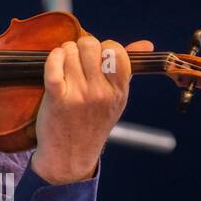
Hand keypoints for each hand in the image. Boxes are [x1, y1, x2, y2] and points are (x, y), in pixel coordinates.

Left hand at [31, 35, 152, 183]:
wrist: (71, 156)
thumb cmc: (93, 123)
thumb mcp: (116, 99)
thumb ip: (127, 69)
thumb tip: (146, 44)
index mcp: (118, 91)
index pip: (117, 51)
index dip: (105, 46)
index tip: (98, 56)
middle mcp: (100, 93)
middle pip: (91, 46)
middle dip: (83, 46)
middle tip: (79, 58)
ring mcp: (78, 96)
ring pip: (71, 52)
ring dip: (66, 52)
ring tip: (66, 64)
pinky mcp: (56, 99)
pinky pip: (54, 65)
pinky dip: (53, 57)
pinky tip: (56, 61)